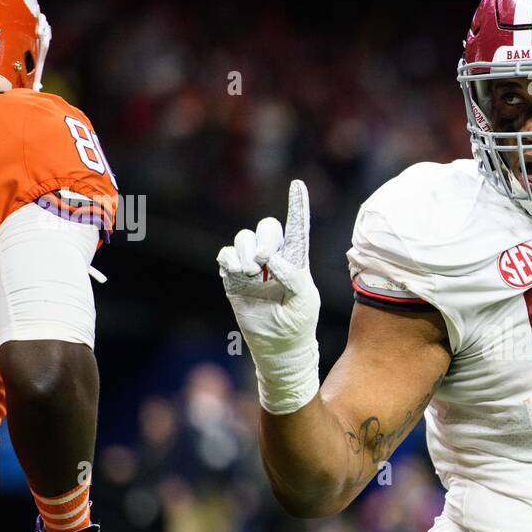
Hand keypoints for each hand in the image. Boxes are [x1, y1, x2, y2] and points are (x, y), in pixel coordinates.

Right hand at [217, 180, 320, 414]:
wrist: (278, 347)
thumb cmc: (298, 323)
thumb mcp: (305, 300)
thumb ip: (294, 276)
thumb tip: (273, 259)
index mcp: (296, 259)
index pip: (297, 227)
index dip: (297, 205)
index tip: (297, 184)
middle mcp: (273, 258)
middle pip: (266, 227)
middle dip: (265, 238)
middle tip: (265, 260)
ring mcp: (251, 267)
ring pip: (243, 238)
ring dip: (247, 251)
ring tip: (254, 273)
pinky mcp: (233, 278)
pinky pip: (225, 256)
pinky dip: (229, 259)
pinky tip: (238, 271)